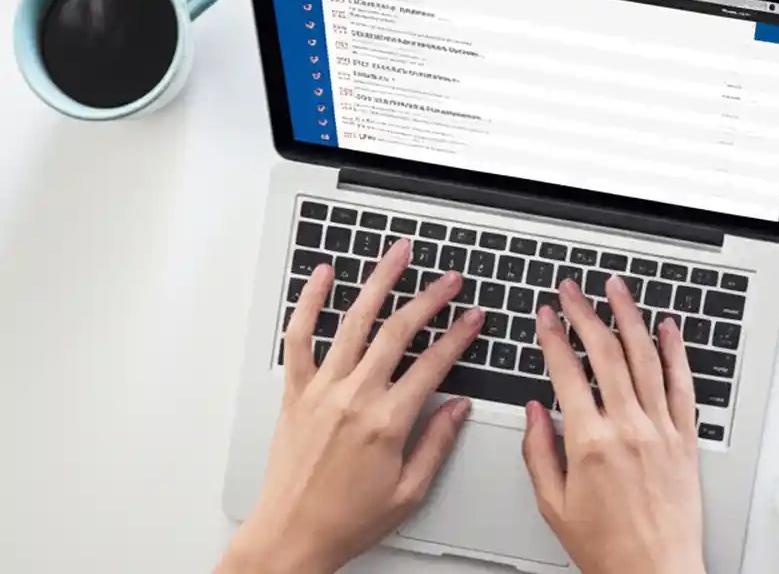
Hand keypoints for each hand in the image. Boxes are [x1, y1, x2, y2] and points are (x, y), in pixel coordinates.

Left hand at [217, 240, 483, 573]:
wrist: (290, 537)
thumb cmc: (346, 521)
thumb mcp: (409, 491)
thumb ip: (437, 443)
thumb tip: (457, 408)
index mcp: (387, 423)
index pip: (434, 364)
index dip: (459, 336)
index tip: (473, 318)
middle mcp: (353, 398)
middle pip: (399, 332)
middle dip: (430, 299)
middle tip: (449, 280)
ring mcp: (321, 390)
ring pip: (354, 322)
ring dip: (379, 283)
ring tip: (397, 256)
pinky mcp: (294, 393)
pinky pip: (299, 338)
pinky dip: (309, 303)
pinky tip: (322, 277)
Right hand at [523, 277, 705, 573]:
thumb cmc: (607, 549)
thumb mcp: (553, 505)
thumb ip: (538, 453)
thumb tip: (534, 411)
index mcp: (589, 444)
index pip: (567, 373)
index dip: (553, 337)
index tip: (546, 315)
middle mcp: (628, 429)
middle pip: (606, 354)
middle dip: (586, 314)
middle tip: (573, 290)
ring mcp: (661, 431)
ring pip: (646, 358)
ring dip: (629, 317)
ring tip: (617, 290)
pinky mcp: (686, 440)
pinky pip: (682, 385)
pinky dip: (675, 351)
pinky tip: (667, 328)